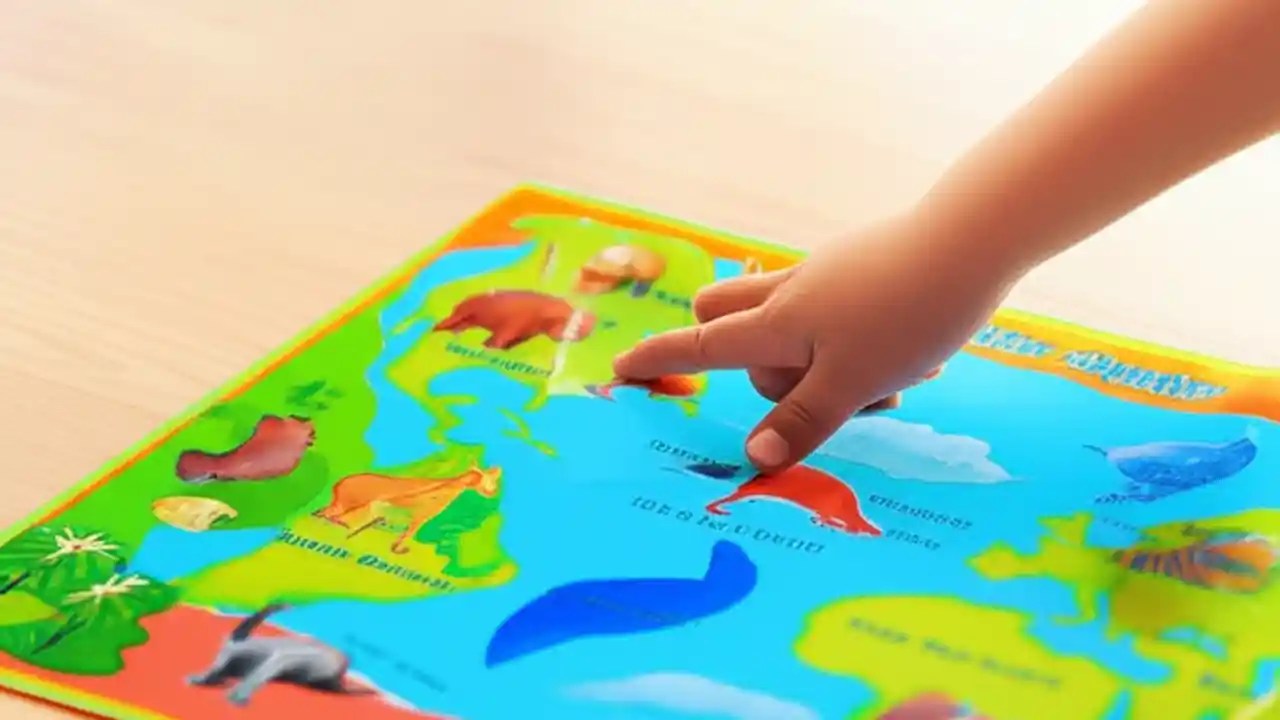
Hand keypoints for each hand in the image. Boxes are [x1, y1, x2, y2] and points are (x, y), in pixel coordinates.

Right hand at [613, 211, 1020, 472]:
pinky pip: (832, 315)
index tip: (619, 366)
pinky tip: (912, 358)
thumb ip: (802, 422)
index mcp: (778, 323)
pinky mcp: (858, 269)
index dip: (660, 359)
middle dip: (750, 365)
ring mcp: (824, 277)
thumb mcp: (853, 383)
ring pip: (785, 321)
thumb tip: (752, 459)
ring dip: (818, 365)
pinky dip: (856, 347)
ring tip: (888, 385)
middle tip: (812, 395)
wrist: (970, 241)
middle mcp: (790, 294)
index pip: (702, 344)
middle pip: (726, 319)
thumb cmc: (906, 316)